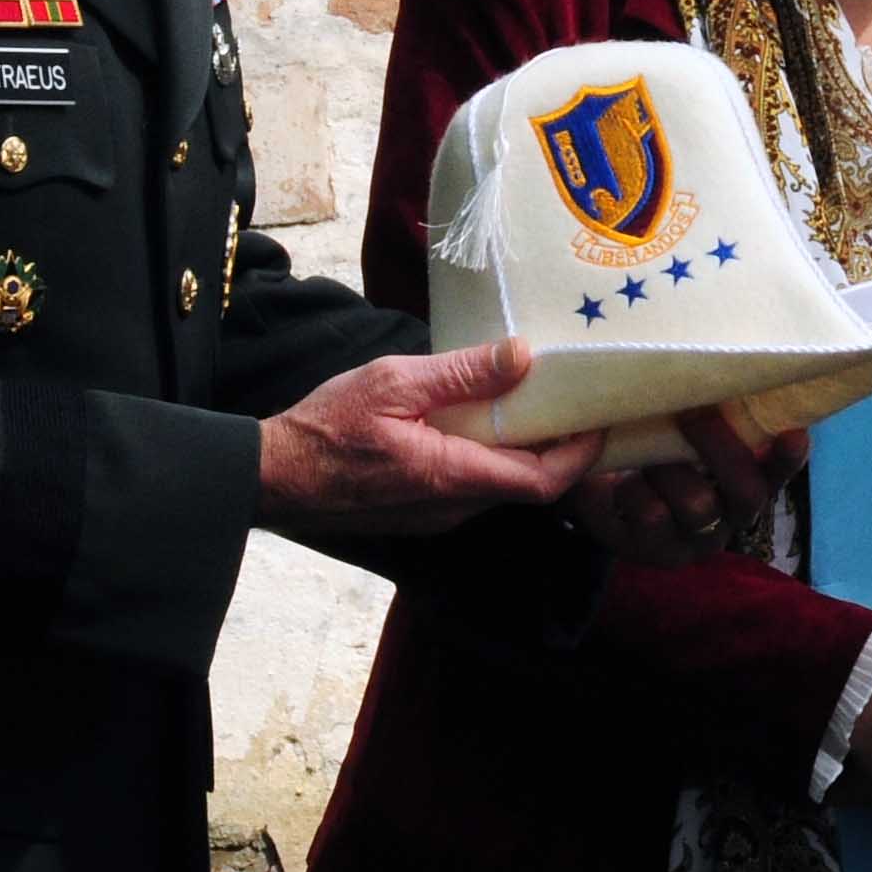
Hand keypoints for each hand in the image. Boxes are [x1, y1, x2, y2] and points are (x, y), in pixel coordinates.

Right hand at [256, 338, 601, 534]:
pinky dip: (490, 454)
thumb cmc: (325, 428)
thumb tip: (522, 356)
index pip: (543, 482)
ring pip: (500, 485)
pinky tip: (483, 417)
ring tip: (535, 398)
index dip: (582, 455)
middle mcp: (453, 507)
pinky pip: (472, 485)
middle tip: (575, 399)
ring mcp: (436, 515)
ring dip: (523, 449)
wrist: (271, 477)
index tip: (600, 419)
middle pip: (529, 484)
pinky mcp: (420, 512)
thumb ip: (461, 373)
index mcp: (452, 476)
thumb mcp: (394, 382)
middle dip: (560, 446)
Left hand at [560, 407, 809, 568]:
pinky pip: (648, 517)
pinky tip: (613, 479)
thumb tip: (714, 357)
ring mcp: (691, 538)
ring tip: (642, 451)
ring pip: (698, 506)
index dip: (788, 457)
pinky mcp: (650, 550)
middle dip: (720, 449)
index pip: (779, 473)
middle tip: (691, 413)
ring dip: (668, 471)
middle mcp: (726, 517)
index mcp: (744, 483)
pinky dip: (629, 490)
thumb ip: (705, 405)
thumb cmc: (648, 444)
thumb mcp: (677, 425)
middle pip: (748, 494)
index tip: (793, 432)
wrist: (594, 485)